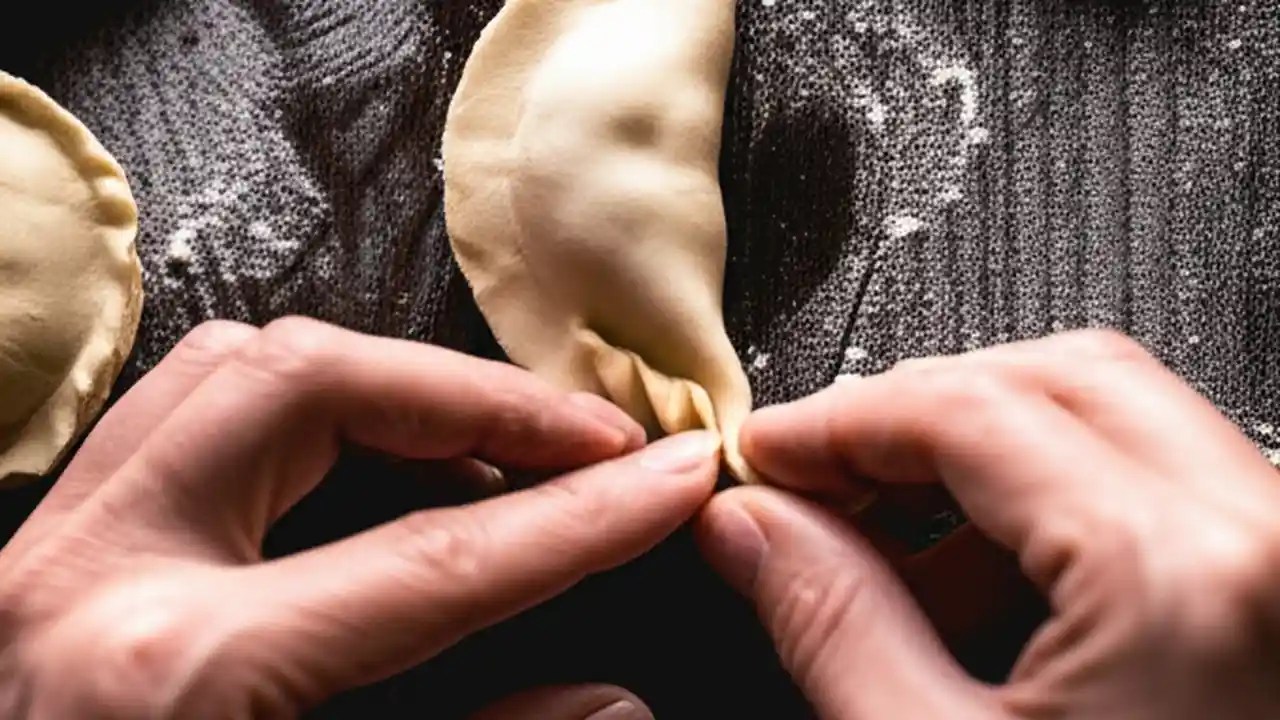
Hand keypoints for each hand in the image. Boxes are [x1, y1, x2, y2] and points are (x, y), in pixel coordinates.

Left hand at [0, 317, 718, 718]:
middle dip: (475, 399)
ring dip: (384, 386)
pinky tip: (379, 468)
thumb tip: (613, 704)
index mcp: (174, 683)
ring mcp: (50, 560)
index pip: (432, 560)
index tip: (663, 479)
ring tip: (490, 442)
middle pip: (312, 387)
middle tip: (582, 439)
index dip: (577, 514)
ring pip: (228, 369)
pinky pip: (181, 416)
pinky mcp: (44, 562)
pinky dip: (300, 412)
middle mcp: (94, 584)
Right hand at [697, 329, 1279, 718]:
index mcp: (1184, 580)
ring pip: (1117, 426)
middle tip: (822, 477)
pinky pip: (1162, 499)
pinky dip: (1054, 517)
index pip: (971, 409)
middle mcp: (1267, 547)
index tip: (768, 453)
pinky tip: (985, 597)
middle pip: (1058, 379)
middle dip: (918, 414)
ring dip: (986, 463)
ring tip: (893, 553)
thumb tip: (757, 528)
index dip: (841, 420)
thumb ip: (830, 621)